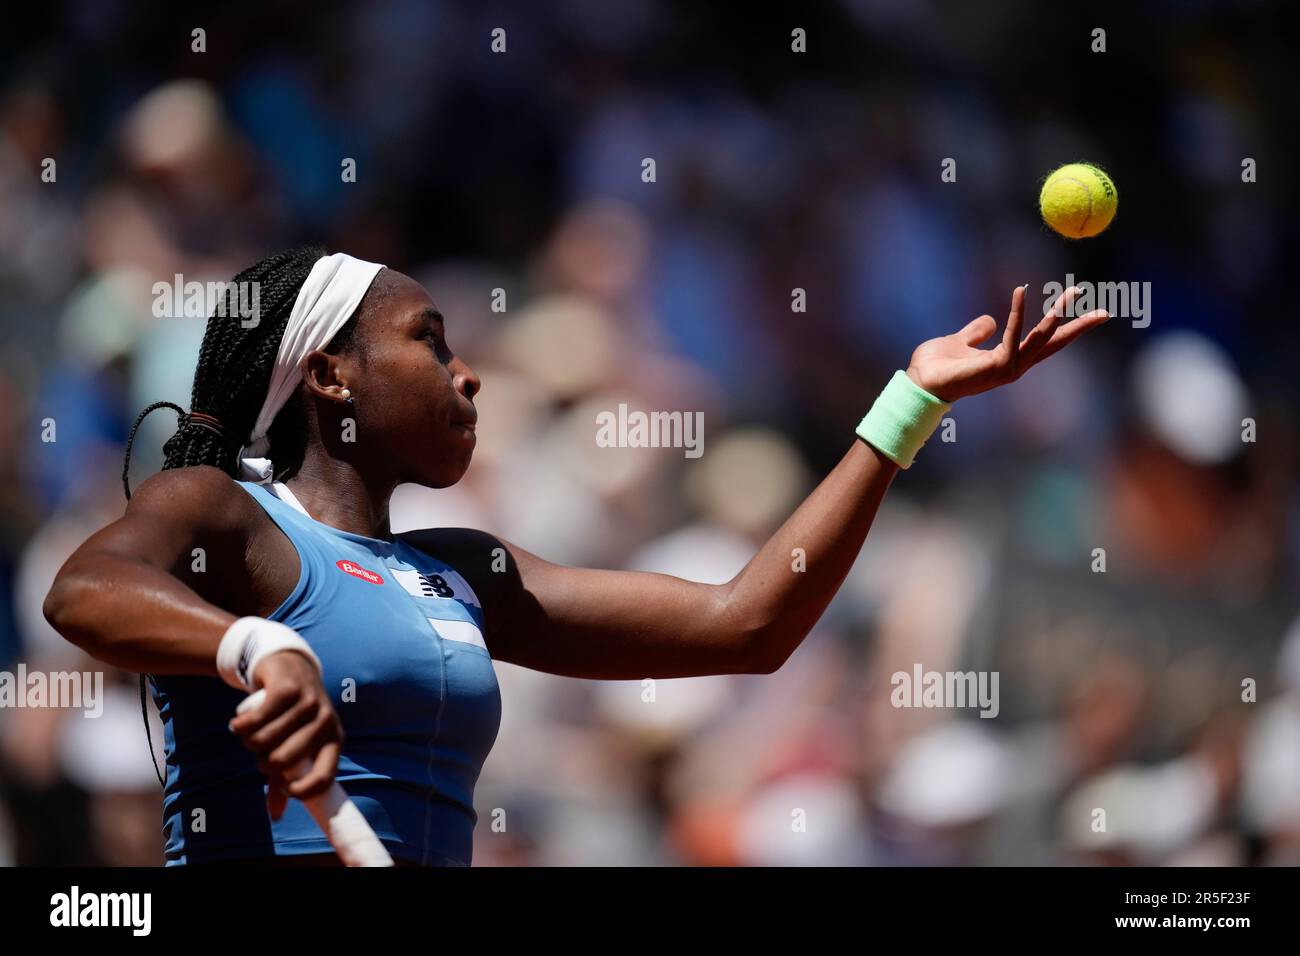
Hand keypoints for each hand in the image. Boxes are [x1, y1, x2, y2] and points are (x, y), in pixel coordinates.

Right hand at [227, 650, 342, 820]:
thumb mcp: (295, 745)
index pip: (324, 778)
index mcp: (334, 740)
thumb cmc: (292, 717)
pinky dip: (240, 726)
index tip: (282, 787)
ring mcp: (308, 704)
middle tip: (260, 748)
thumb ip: (284, 780)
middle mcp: (325, 722)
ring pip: (264, 741)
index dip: (301, 791)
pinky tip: (239, 723)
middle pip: (282, 761)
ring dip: (248, 741)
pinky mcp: (287, 689)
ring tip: (251, 731)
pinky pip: (254, 721)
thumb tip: (276, 817)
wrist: (289, 668)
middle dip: (262, 760)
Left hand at [906, 285, 1108, 402]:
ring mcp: (1007, 368)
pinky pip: (1013, 335)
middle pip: (1053, 343)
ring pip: (1040, 339)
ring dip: (1057, 315)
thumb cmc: (936, 366)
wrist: (919, 383)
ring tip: (1073, 293)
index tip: (1090, 313)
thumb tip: (989, 320)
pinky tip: (1022, 291)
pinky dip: (1018, 313)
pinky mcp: (996, 366)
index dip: (1067, 328)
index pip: (1045, 342)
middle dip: (1078, 327)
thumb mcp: (961, 340)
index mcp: (1009, 358)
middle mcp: (1013, 366)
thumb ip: (976, 331)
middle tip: (1105, 311)